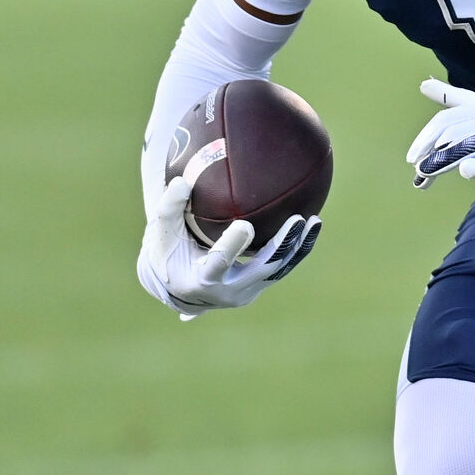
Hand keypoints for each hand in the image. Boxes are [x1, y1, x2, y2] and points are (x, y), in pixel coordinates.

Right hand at [136, 176, 319, 321]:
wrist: (175, 287)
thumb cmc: (166, 253)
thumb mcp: (161, 233)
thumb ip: (168, 208)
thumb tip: (181, 182)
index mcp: (200, 280)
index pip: (218, 263)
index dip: (232, 246)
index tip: (245, 224)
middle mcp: (227, 292)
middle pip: (261, 269)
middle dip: (283, 246)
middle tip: (298, 220)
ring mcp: (246, 292)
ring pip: (278, 270)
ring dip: (298, 247)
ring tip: (314, 221)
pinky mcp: (258, 287)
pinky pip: (282, 268)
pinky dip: (296, 249)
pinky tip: (311, 226)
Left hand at [405, 78, 474, 188]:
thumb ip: (456, 97)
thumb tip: (424, 85)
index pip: (448, 118)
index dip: (425, 137)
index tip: (411, 156)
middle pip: (454, 132)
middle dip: (429, 153)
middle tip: (416, 172)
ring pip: (471, 146)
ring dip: (445, 162)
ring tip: (427, 176)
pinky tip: (466, 171)